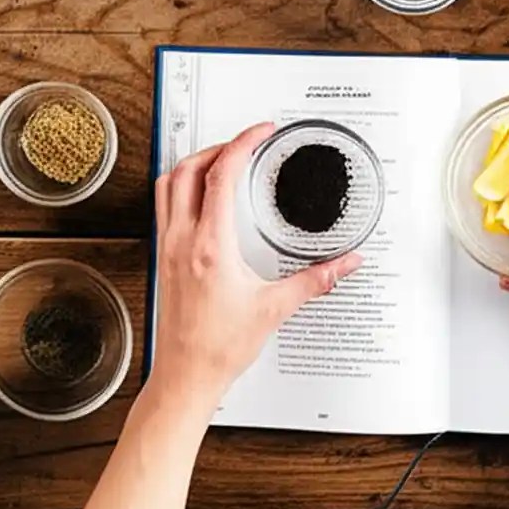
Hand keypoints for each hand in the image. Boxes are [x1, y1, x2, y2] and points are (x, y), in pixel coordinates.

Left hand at [150, 123, 362, 412]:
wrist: (187, 375)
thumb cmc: (219, 347)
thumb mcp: (275, 308)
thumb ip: (316, 280)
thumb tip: (346, 264)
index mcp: (210, 246)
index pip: (221, 174)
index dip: (242, 143)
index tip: (260, 132)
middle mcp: (182, 241)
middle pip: (188, 169)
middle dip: (217, 146)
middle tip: (243, 144)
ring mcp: (167, 249)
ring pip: (167, 185)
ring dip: (192, 163)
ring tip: (219, 160)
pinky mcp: (163, 260)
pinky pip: (162, 208)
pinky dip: (179, 188)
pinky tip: (200, 198)